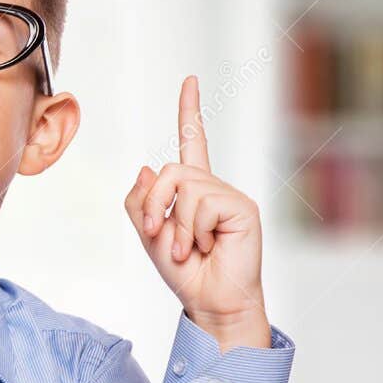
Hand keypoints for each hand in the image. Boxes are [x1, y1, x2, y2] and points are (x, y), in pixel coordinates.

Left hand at [123, 75, 270, 350]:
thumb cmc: (184, 273)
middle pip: (170, 170)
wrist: (210, 302)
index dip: (190, 111)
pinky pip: (202, 204)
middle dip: (155, 205)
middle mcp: (213, 187)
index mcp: (192, 190)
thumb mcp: (149, 235)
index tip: (190, 80)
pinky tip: (208, 247)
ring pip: (184, 187)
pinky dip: (194, 231)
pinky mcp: (242, 207)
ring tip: (189, 250)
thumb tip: (146, 168)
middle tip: (161, 237)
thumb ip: (140, 201)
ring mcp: (229, 196)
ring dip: (176, 226)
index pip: (191, 142)